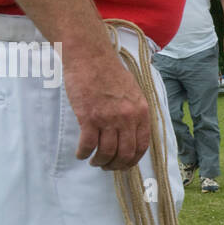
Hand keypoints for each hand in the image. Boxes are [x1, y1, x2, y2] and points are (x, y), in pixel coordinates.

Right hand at [61, 50, 150, 170]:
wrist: (90, 57)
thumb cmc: (110, 72)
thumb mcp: (133, 92)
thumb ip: (135, 112)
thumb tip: (131, 133)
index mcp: (141, 112)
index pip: (142, 145)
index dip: (133, 160)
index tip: (125, 164)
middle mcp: (127, 118)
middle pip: (125, 153)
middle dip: (116, 165)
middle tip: (107, 167)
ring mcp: (108, 118)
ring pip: (106, 152)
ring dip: (100, 162)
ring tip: (94, 161)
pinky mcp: (88, 117)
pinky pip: (87, 144)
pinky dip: (83, 153)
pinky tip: (81, 154)